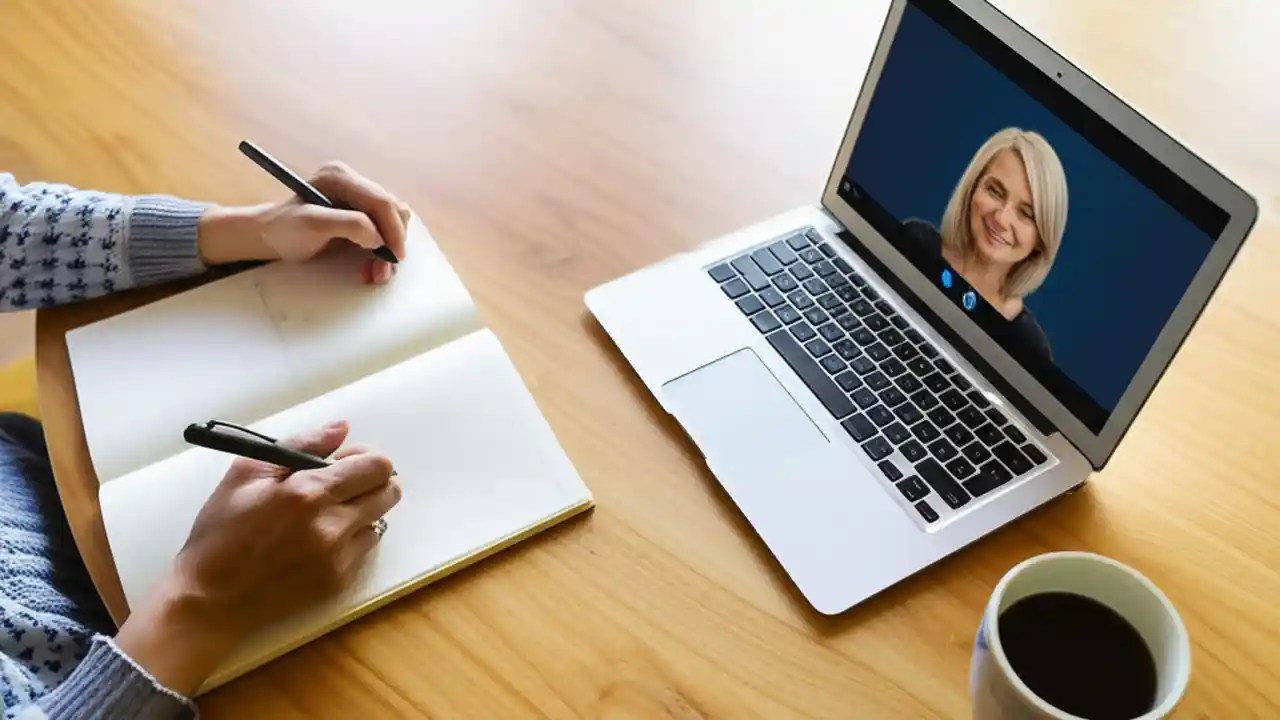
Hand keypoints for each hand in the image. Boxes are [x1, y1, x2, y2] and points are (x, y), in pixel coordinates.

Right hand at [114, 420, 400, 694]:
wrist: (208, 601)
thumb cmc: (220, 533)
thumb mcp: (246, 474)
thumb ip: (301, 444)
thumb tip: (343, 428)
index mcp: (308, 492)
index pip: (376, 466)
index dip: (365, 459)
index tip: (344, 463)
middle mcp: (331, 524)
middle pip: (389, 492)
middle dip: (371, 483)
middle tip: (341, 487)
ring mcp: (338, 557)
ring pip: (379, 521)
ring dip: (361, 513)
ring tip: (325, 516)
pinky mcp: (338, 581)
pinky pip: (364, 550)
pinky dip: (350, 540)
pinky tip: (318, 542)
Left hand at [197, 161, 409, 283]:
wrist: (270, 238)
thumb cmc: (285, 231)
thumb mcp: (313, 226)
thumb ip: (350, 226)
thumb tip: (379, 238)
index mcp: (341, 177)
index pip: (382, 202)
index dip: (394, 230)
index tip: (394, 258)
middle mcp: (354, 183)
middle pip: (393, 212)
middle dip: (390, 244)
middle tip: (380, 271)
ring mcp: (359, 198)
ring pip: (393, 224)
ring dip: (387, 252)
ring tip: (372, 273)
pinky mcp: (361, 214)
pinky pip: (385, 232)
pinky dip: (381, 253)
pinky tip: (368, 267)